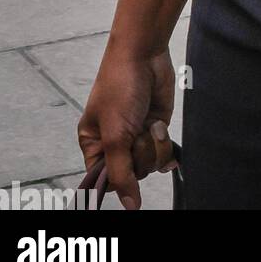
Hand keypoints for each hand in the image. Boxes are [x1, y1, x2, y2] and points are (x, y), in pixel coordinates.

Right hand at [77, 47, 176, 208]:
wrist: (144, 55)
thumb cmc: (120, 89)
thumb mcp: (115, 135)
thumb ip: (122, 173)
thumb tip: (130, 206)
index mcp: (94, 145)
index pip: (104, 180)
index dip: (117, 181)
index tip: (125, 170)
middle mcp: (116, 144)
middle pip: (132, 174)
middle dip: (139, 155)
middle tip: (136, 133)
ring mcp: (137, 136)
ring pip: (151, 164)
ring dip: (154, 145)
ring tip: (149, 123)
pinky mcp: (156, 127)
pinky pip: (164, 152)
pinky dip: (166, 145)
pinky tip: (161, 131)